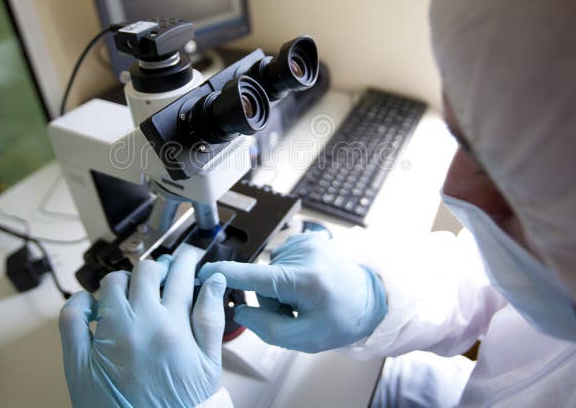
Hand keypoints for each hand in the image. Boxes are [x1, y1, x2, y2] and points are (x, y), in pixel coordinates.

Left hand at [59, 249, 226, 407]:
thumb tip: (214, 283)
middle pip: (144, 273)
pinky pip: (72, 316)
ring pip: (110, 285)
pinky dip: (79, 303)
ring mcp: (107, 339)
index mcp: (172, 328)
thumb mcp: (208, 365)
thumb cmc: (180, 406)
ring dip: (123, 282)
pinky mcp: (81, 356)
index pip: (179, 275)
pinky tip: (92, 305)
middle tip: (160, 275)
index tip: (186, 257)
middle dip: (155, 268)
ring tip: (131, 293)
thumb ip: (211, 319)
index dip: (185, 259)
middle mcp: (138, 327)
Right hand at [198, 232, 386, 352]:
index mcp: (306, 280)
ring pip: (270, 271)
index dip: (227, 276)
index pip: (256, 277)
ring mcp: (309, 242)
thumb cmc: (342, 318)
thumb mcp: (306, 338)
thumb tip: (241, 311)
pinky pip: (281, 259)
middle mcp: (307, 254)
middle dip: (271, 300)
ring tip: (305, 298)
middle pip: (262, 280)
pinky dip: (287, 275)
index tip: (204, 272)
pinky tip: (306, 284)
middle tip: (296, 311)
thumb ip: (268, 328)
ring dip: (280, 288)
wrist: (370, 299)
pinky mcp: (309, 237)